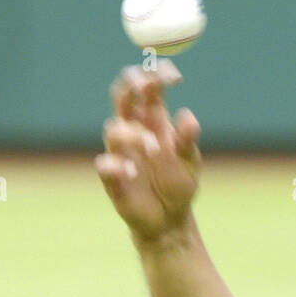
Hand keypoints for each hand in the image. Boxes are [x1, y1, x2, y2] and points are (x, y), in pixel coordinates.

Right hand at [95, 60, 200, 243]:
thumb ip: (187, 140)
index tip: (173, 76)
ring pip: (114, 129)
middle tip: (146, 86)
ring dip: (134, 134)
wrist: (170, 220)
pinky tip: (131, 172)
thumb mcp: (190, 162)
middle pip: (122, 97)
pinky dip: (116, 165)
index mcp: (152, 122)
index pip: (147, 89)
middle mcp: (132, 131)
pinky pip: (105, 165)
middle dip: (131, 84)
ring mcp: (120, 153)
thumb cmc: (178, 185)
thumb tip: (188, 117)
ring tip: (155, 150)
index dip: (155, 76)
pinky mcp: (112, 178)